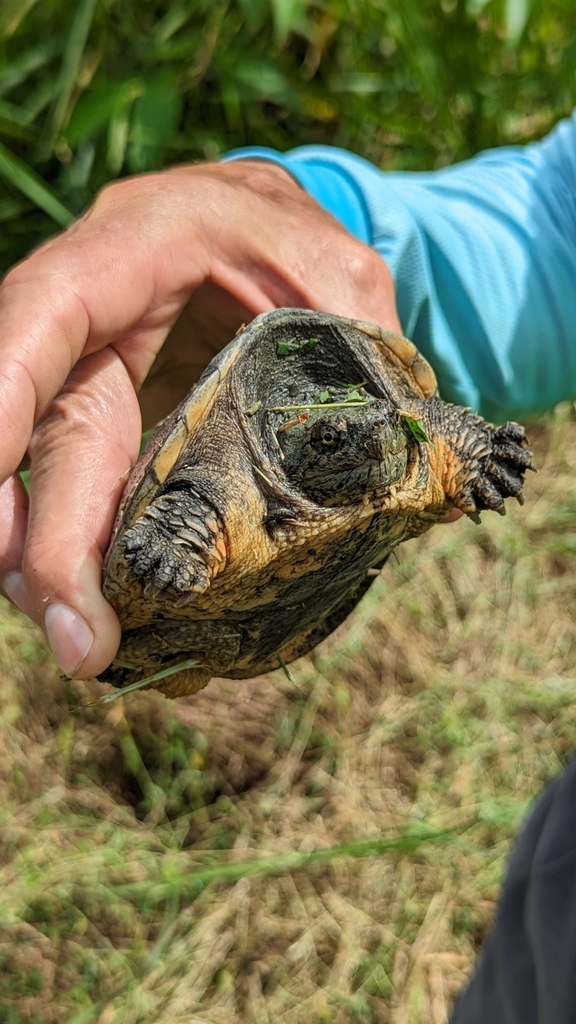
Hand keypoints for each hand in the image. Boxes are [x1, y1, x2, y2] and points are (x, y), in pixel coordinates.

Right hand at [0, 159, 400, 678]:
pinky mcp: (108, 438)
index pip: (45, 313)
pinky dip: (95, 566)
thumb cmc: (295, 245)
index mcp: (133, 250)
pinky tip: (115, 625)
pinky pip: (88, 505)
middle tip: (78, 641)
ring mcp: (91, 387)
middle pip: (48, 432)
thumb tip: (392, 454)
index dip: (4, 392)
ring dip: (60, 570)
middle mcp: (88, 325)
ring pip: (51, 483)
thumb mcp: (339, 271)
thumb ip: (357, 341)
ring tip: (91, 647)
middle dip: (46, 541)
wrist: (263, 245)